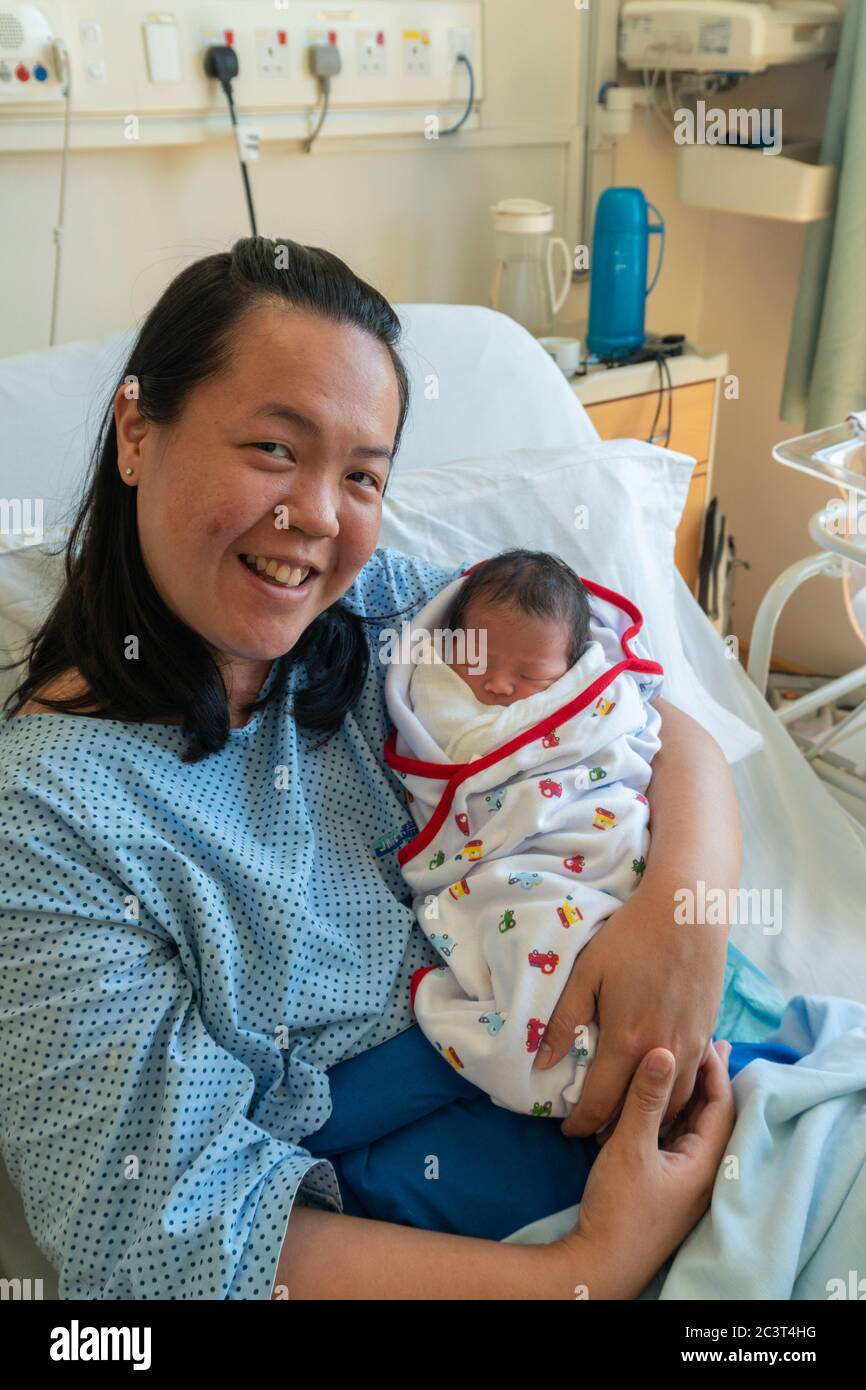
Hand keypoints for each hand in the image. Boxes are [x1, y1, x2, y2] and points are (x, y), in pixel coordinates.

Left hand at [533, 881, 727, 1136]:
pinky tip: (666, 1096)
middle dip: (615, 1128)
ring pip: (675, 1104)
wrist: (687, 912)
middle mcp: (662, 1054)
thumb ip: (564, 1021)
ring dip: (653, 1119)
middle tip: (595, 1135)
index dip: (582, 1124)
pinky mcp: (708, 1035)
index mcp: (627, 1041)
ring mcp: (691, 1047)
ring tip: (630, 1122)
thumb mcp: (587, 973)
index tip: (569, 1133)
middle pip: (640, 1111)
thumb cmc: (632, 938)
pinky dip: (679, 1098)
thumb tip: (541, 1062)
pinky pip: (695, 1082)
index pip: (601, 1103)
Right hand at [550, 1041, 734, 1299]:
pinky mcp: (664, 1183)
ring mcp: (683, 1179)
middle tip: (698, 1038)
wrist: (600, 1263)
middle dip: (704, 1076)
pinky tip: (651, 1098)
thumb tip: (664, 1051)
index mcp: (705, 1161)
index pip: (722, 1104)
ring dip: (683, 1093)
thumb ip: (646, 1099)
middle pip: (710, 1113)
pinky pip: (673, 1138)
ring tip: (674, 1059)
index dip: (715, 1068)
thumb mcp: (630, 1147)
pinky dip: (667, 1114)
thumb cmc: (621, 1208)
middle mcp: (702, 1170)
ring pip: (690, 1125)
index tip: (703, 1034)